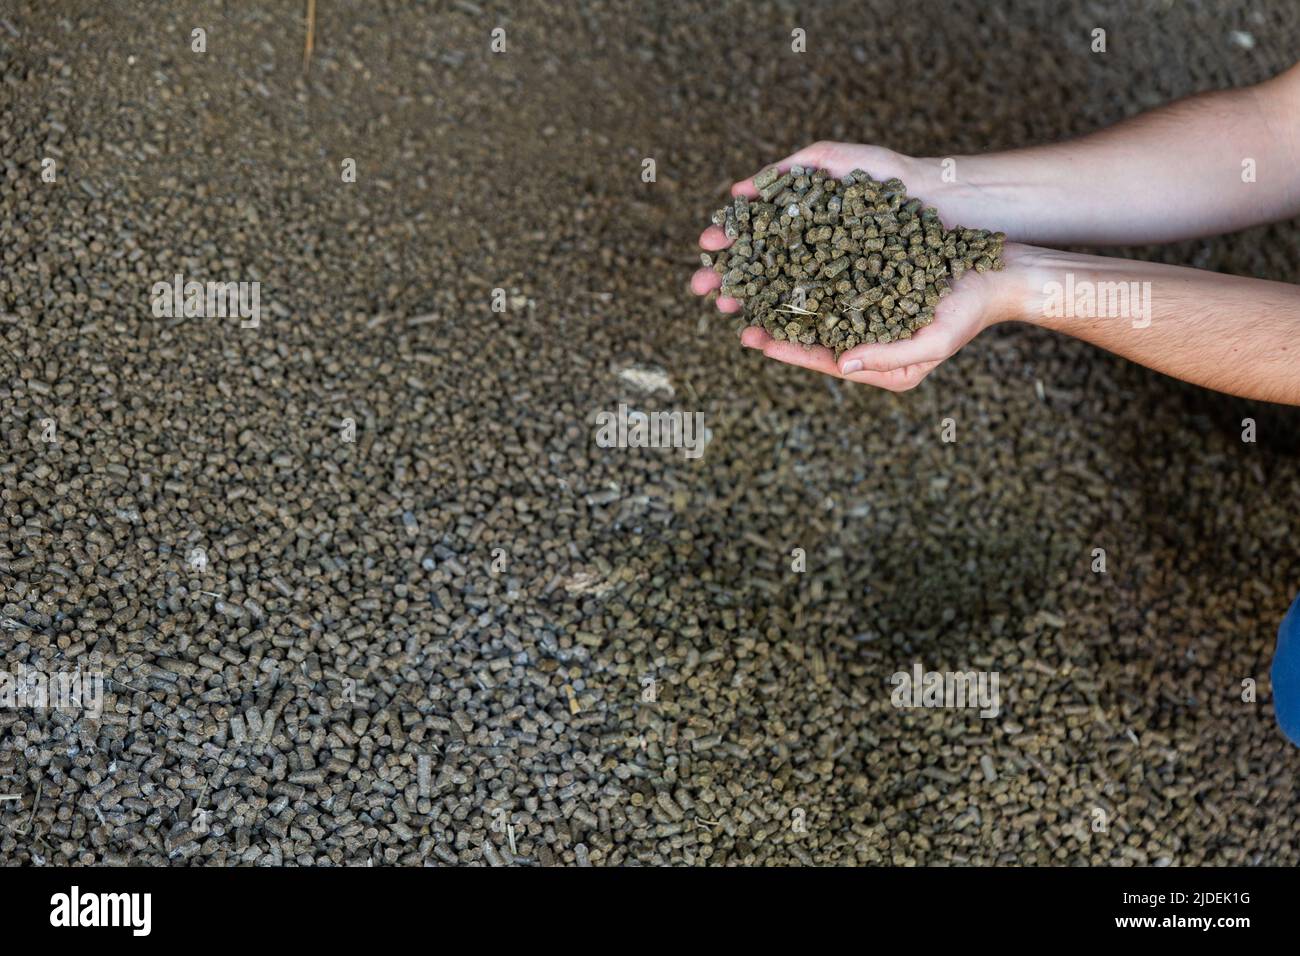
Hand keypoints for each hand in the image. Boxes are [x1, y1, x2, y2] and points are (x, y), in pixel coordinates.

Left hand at [691, 141, 1023, 390]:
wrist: (1000, 268)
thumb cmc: (971, 308)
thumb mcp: (934, 338)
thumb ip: (889, 356)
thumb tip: (842, 363)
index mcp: (870, 357)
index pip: (816, 354)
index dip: (783, 345)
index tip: (750, 335)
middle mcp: (857, 327)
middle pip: (796, 320)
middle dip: (756, 305)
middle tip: (715, 295)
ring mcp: (856, 294)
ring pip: (798, 286)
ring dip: (762, 271)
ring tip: (726, 261)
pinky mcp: (858, 260)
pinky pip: (816, 256)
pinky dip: (789, 244)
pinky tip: (765, 232)